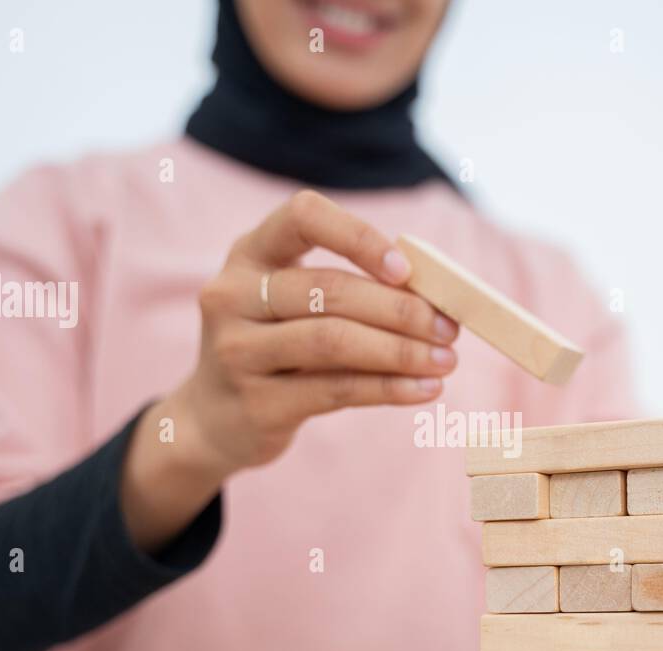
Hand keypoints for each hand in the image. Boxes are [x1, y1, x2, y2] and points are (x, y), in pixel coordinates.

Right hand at [121, 189, 458, 550]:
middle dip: (400, 309)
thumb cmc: (276, 351)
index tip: (406, 269)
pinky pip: (336, 390)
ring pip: (334, 342)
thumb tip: (435, 296)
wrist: (214, 421)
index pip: (303, 217)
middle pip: (328, 290)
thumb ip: (347, 291)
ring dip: (402, 351)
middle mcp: (232, 295)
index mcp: (248, 254)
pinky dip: (389, 389)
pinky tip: (424, 390)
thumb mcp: (294, 307)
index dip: (359, 237)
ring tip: (446, 361)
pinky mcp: (256, 404)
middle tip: (448, 327)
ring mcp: (237, 351)